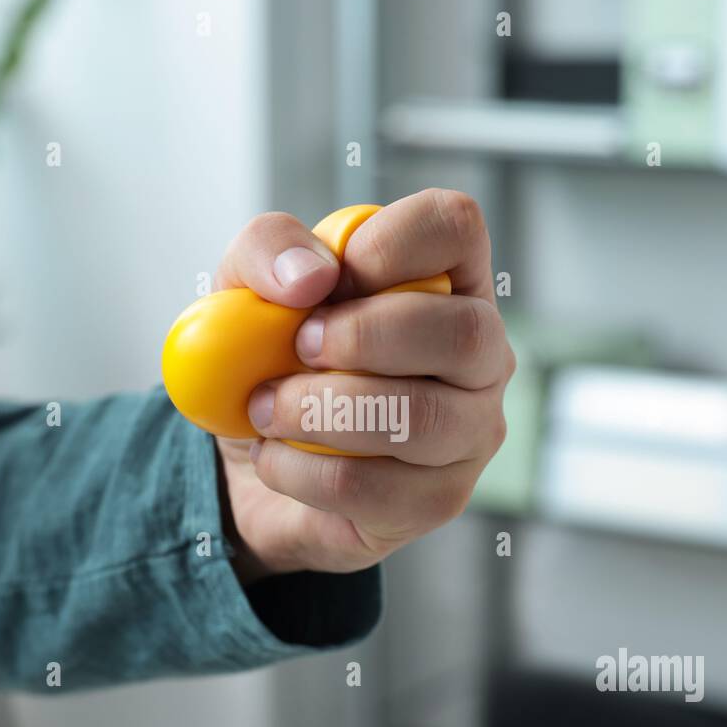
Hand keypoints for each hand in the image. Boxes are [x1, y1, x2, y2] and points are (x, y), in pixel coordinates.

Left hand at [214, 189, 514, 582]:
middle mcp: (480, 352)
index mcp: (446, 277)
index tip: (327, 280)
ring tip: (266, 408)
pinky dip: (302, 470)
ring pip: (421, 418)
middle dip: (362, 337)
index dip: (389, 245)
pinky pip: (373, 485)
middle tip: (297, 348)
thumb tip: (309, 277)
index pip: (456, 227)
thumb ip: (267, 250)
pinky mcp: (438, 499)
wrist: (253, 461)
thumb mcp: (246, 286)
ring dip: (321, 410)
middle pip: (463, 332)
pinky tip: (275, 457)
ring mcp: (471, 430)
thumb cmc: (271, 358)